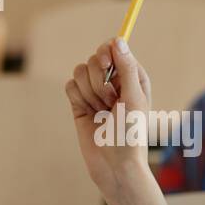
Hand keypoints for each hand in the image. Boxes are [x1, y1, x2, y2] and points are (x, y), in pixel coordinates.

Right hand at [64, 36, 153, 200]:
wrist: (114, 165)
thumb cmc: (131, 133)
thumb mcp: (134, 98)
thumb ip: (126, 67)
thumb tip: (117, 39)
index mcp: (132, 76)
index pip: (114, 47)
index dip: (108, 53)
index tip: (108, 67)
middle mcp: (114, 81)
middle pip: (95, 57)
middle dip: (100, 80)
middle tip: (110, 101)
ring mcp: (95, 91)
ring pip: (80, 71)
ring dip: (90, 92)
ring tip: (102, 111)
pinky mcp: (79, 103)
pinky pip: (70, 86)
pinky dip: (78, 98)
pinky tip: (89, 114)